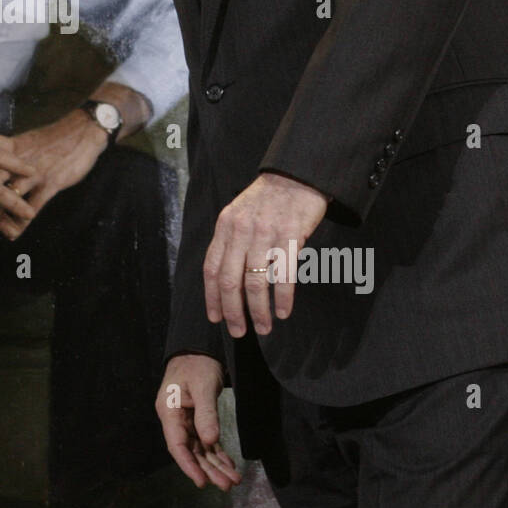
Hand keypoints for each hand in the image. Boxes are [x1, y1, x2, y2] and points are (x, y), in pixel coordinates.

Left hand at [0, 109, 108, 238]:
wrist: (85, 132)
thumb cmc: (56, 137)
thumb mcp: (29, 141)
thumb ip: (10, 152)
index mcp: (15, 145)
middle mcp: (22, 159)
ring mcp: (36, 172)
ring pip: (11, 194)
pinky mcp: (52, 184)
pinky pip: (34, 205)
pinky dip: (22, 221)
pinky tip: (12, 234)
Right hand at [155, 354, 241, 490]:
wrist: (198, 349)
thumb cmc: (196, 364)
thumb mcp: (203, 385)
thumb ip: (206, 413)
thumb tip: (210, 441)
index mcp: (169, 411)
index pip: (177, 445)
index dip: (189, 466)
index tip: (203, 482)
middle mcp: (176, 420)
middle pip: (191, 451)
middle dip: (209, 470)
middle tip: (227, 485)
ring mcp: (186, 421)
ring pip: (201, 449)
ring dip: (216, 465)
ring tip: (233, 480)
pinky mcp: (198, 420)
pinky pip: (207, 442)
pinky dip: (218, 454)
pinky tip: (229, 465)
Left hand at [204, 171, 329, 337]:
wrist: (295, 176)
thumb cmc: (266, 199)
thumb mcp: (238, 215)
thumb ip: (230, 242)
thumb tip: (226, 281)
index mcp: (225, 227)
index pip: (212, 269)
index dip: (212, 297)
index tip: (215, 317)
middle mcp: (241, 231)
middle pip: (231, 281)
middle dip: (233, 312)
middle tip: (238, 331)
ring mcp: (266, 234)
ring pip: (256, 283)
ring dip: (258, 311)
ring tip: (263, 327)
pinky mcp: (291, 236)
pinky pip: (284, 275)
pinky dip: (282, 298)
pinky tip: (282, 312)